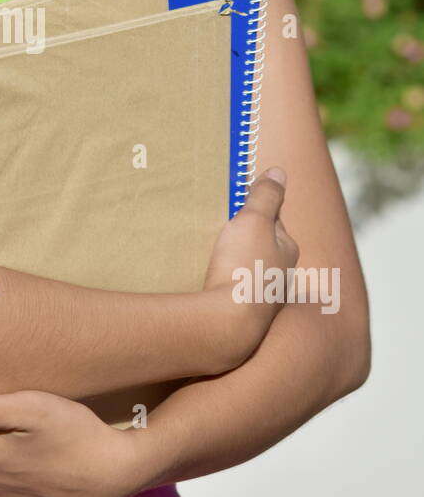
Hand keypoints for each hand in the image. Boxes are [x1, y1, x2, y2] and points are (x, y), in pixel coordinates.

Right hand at [203, 166, 299, 367]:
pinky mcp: (244, 315)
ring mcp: (264, 296)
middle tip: (218, 227)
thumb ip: (266, 195)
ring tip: (209, 253)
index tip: (233, 203)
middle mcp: (281, 274)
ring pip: (248, 269)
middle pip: (261, 245)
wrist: (229, 324)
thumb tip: (279, 171)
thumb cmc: (244, 267)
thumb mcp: (254, 220)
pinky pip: (234, 290)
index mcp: (287, 249)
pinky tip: (208, 282)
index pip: (273, 219)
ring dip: (233, 260)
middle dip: (244, 236)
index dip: (254, 208)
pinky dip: (224, 282)